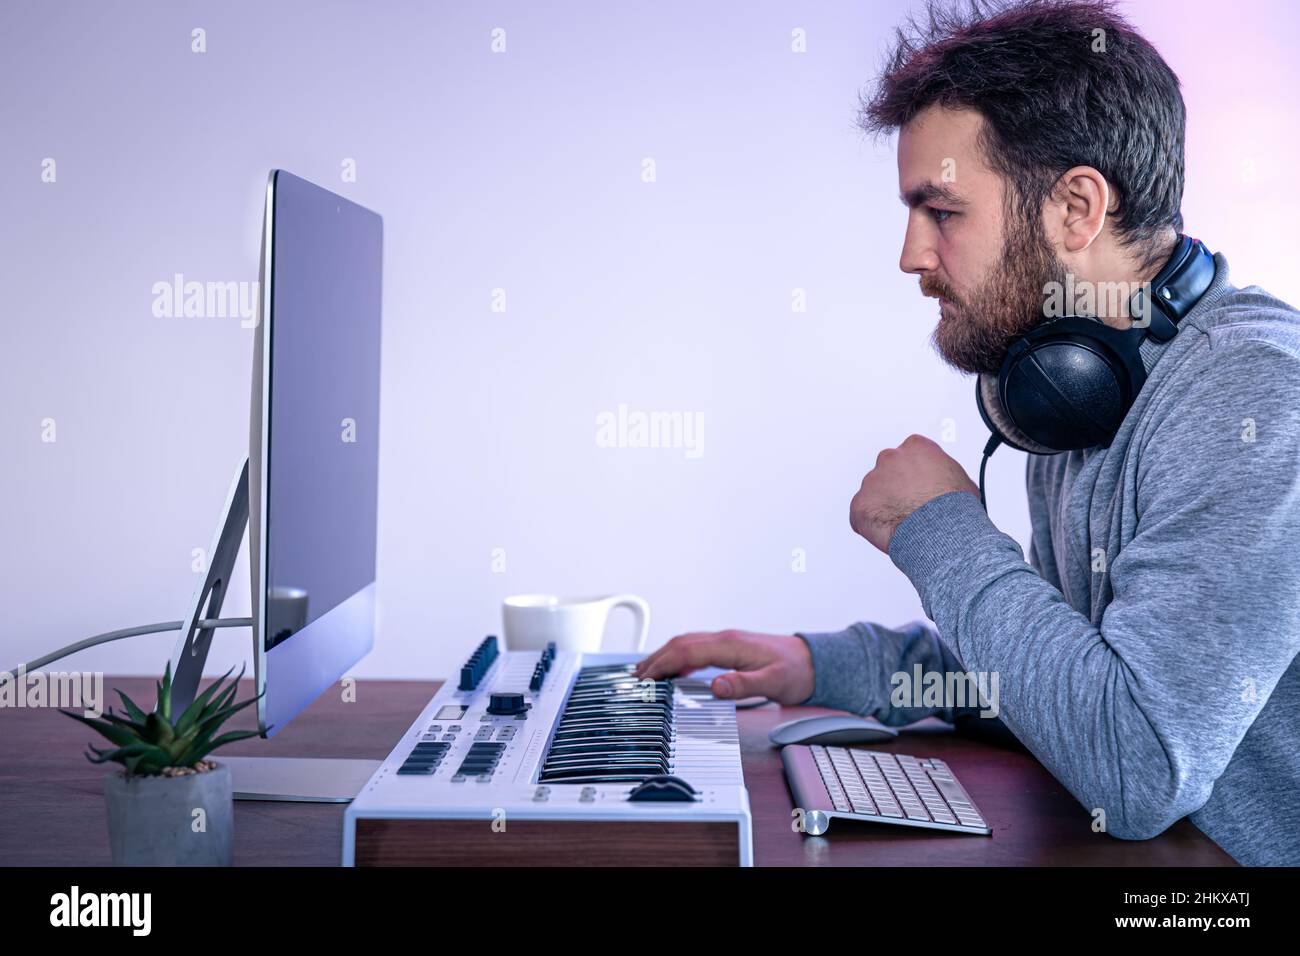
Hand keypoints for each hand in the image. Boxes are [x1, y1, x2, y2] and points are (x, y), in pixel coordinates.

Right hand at [632, 629, 814, 703]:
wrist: (815, 661)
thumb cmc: (797, 672)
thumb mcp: (773, 683)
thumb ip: (744, 685)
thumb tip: (716, 687)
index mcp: (731, 645)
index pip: (687, 652)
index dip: (663, 664)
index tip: (647, 676)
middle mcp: (726, 639)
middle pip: (682, 644)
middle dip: (657, 658)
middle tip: (638, 675)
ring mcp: (728, 641)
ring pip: (688, 643)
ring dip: (666, 655)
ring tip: (648, 670)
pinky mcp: (732, 647)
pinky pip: (698, 648)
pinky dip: (680, 656)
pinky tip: (676, 669)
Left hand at [850, 434, 979, 551]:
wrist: (939, 530)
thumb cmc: (953, 508)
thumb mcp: (960, 479)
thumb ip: (941, 472)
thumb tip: (943, 480)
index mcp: (915, 447)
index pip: (907, 455)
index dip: (912, 475)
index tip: (917, 486)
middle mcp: (889, 458)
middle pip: (887, 472)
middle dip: (894, 488)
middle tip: (908, 506)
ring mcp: (872, 481)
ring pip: (873, 493)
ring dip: (883, 506)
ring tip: (902, 522)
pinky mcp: (860, 504)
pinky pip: (860, 514)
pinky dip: (870, 523)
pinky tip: (889, 531)